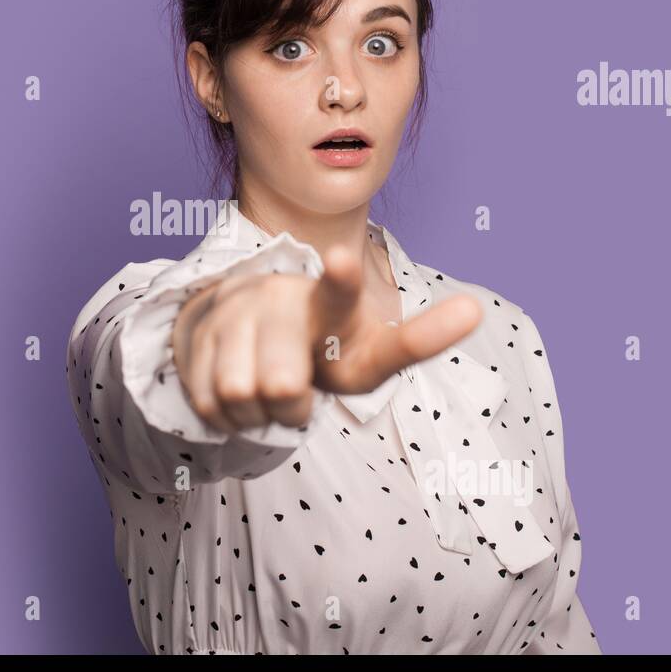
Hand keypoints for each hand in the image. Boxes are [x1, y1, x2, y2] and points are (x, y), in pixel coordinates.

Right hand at [170, 245, 482, 431]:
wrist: (242, 328)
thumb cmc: (321, 347)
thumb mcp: (370, 352)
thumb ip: (415, 339)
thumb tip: (476, 307)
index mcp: (331, 303)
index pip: (339, 293)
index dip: (341, 280)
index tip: (342, 257)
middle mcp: (278, 299)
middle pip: (282, 384)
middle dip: (290, 406)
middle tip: (295, 390)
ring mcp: (232, 313)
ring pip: (240, 395)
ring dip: (257, 412)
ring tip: (265, 390)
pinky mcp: (195, 334)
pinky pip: (209, 402)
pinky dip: (227, 414)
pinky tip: (236, 390)